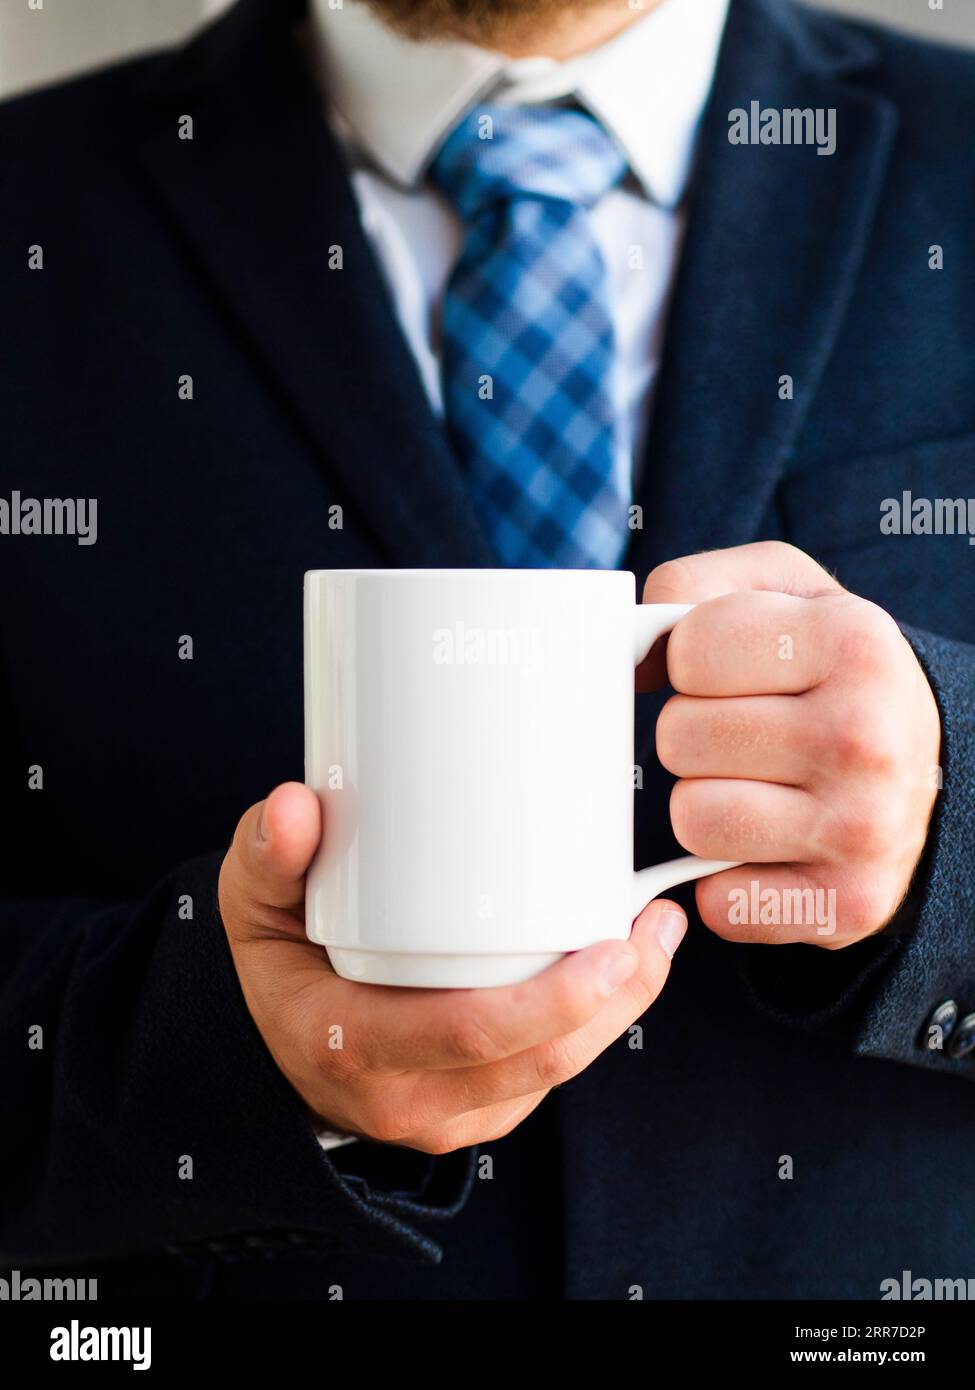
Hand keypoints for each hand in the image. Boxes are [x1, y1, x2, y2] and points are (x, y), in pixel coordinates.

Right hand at [218, 783, 685, 1151]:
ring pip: (553, 1073)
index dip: (551, 1000)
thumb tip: (296, 807)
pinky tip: (623, 967)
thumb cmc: (274, 957)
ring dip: (619, 1010)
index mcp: (348, 1045)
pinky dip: (593, 1024)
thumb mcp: (252, 901)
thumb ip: (267, 854)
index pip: (467, 1035)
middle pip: (535, 1060)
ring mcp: (445, 1115)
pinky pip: (546, 1076)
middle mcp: (403, 1096)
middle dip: (615, 998)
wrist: (274, 1035)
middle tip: (653, 925)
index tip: (612, 945)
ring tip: (655, 934)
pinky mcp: (475, 1112)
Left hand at [642, 541, 940, 948]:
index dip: (691, 661)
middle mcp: (865, 736)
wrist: (919, 765)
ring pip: (691, 819)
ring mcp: (861, 827)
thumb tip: (632, 660)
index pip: (687, 652)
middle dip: (696, 734)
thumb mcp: (779, 589)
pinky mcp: (847, 903)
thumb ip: (691, 588)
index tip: (733, 671)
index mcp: (852, 641)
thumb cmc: (828, 670)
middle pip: (678, 737)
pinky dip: (727, 880)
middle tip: (748, 734)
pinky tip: (771, 847)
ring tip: (759, 786)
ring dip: (707, 805)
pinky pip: (717, 902)